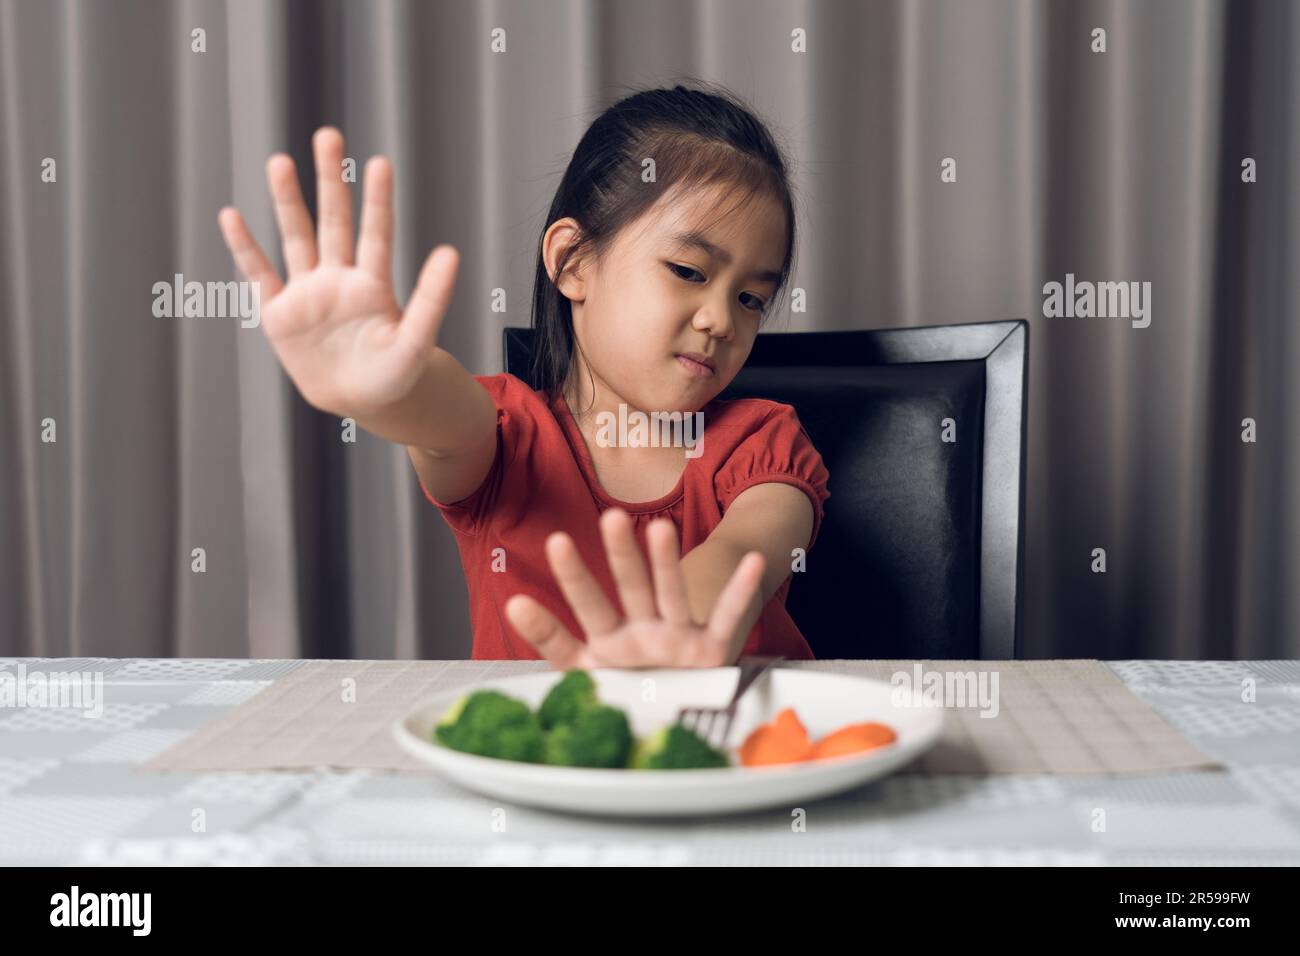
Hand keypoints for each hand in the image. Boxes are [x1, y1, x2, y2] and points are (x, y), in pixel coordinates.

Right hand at [217, 126, 459, 416]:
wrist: (358, 401)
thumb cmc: (393, 375)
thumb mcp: (415, 343)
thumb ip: (430, 299)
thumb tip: (451, 252)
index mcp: (373, 285)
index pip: (376, 234)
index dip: (377, 200)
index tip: (379, 163)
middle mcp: (339, 279)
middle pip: (334, 221)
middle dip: (331, 181)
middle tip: (328, 134)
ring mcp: (308, 293)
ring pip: (296, 237)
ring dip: (287, 201)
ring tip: (280, 161)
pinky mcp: (280, 314)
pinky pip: (260, 274)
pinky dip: (245, 247)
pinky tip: (232, 216)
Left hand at [504, 508, 766, 668]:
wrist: (674, 707)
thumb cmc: (625, 686)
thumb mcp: (585, 673)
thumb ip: (553, 642)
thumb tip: (512, 602)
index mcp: (607, 642)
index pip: (585, 608)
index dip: (572, 580)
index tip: (552, 548)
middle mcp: (641, 634)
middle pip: (629, 589)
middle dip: (621, 556)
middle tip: (611, 518)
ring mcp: (676, 639)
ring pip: (671, 595)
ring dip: (667, 564)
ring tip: (661, 528)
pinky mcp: (711, 652)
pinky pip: (727, 620)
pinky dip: (740, 593)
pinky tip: (750, 562)